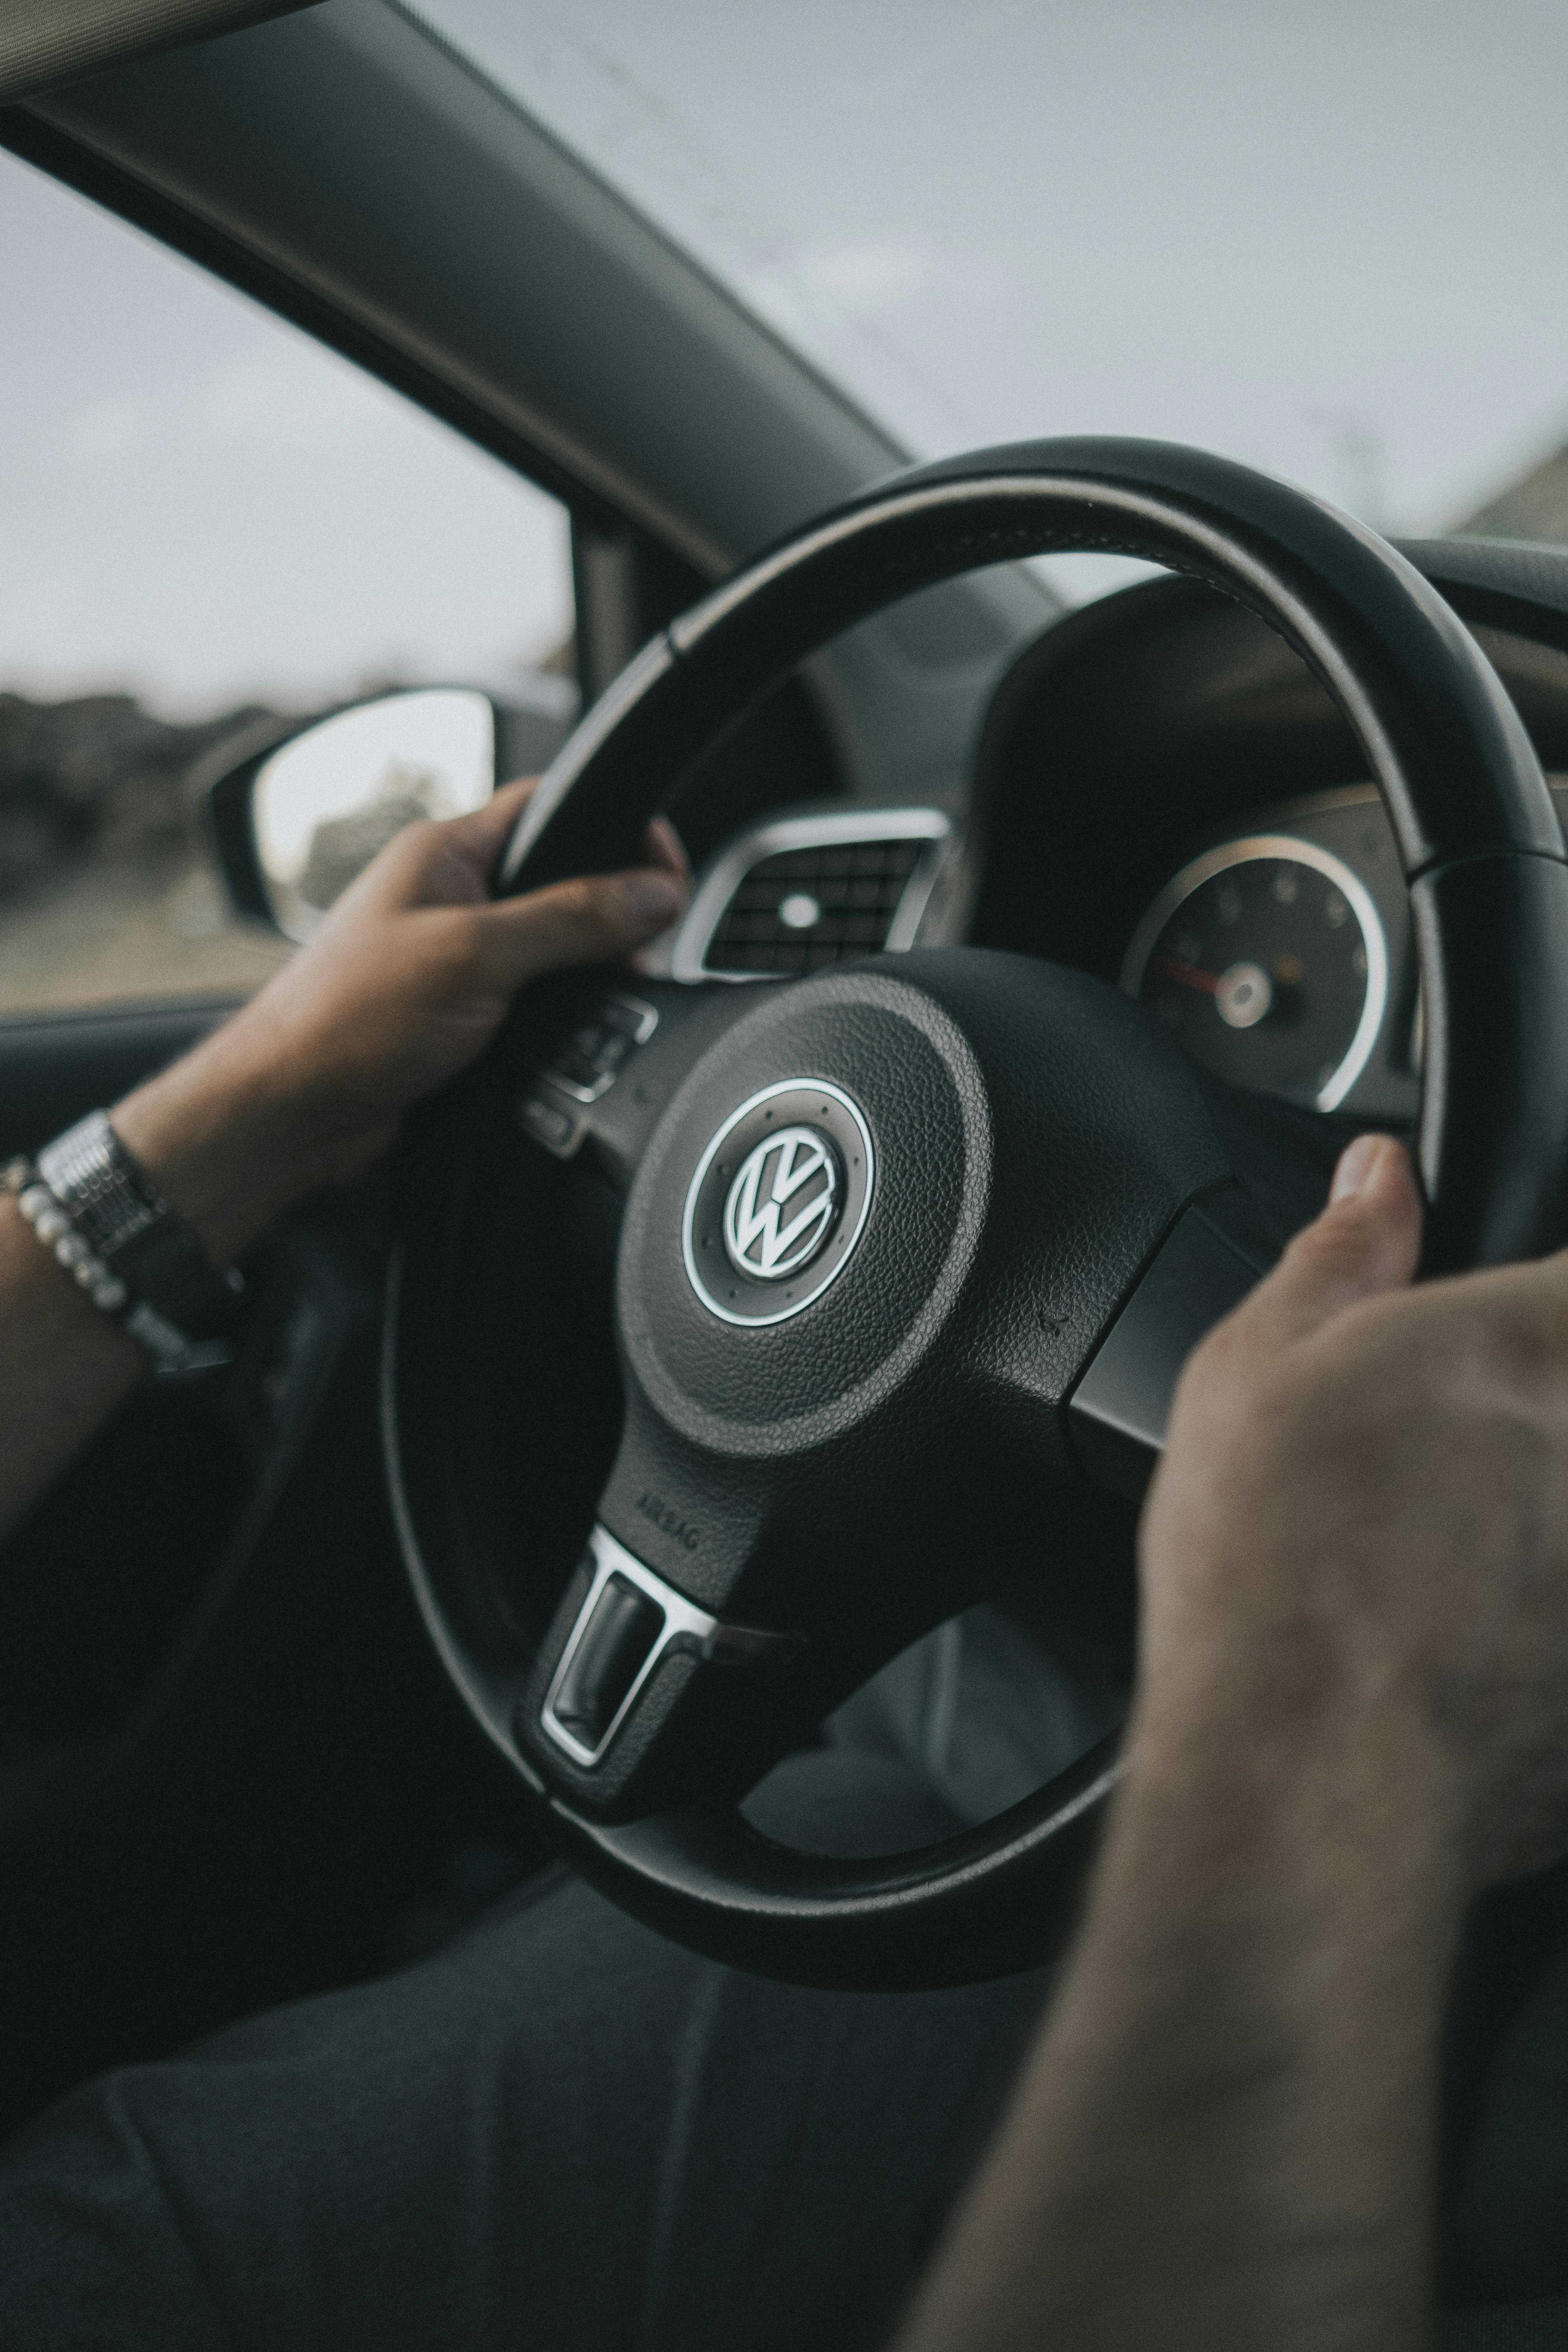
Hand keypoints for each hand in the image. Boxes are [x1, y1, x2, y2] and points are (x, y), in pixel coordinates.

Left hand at [113, 780, 687, 1259]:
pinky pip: (532, 1004)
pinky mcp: (458, 1018)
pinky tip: (568, 1040)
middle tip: (641, 950)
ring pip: (552, 950)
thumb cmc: (346, 1019)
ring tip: (606, 999)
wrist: (289, 1112)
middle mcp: (449, 898)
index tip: (667, 871)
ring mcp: (454, 959)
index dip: (619, 827)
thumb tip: (653, 893)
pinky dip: (559, 1018)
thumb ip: (570, 919)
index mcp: (445, 852)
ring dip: (585, 974)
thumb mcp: (475, 954)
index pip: (550, 806)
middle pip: (563, 882)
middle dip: (611, 914)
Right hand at [1142, 1133, 1567, 1885]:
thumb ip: (1343, 1254)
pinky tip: (1468, 1648)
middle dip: (1530, 1435)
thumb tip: (1376, 1178)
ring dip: (1527, 1530)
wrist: (1309, 1775)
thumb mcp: (1256, 1364)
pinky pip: (1566, 1630)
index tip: (1504, 1349)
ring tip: (1446, 1572)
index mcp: (1541, 1343)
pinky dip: (1538, 1630)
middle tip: (1445, 1481)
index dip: (1533, 1315)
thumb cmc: (1274, 1570)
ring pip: (1566, 1520)